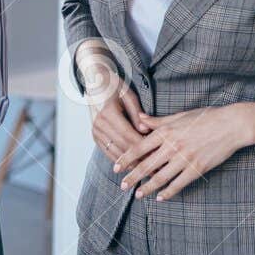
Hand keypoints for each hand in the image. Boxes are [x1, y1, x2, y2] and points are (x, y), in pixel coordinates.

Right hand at [78, 40, 148, 161]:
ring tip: (147, 171)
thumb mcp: (128, 95)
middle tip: (157, 169)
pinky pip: (108, 152)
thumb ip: (137, 114)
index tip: (159, 156)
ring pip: (115, 153)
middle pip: (123, 147)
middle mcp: (99, 124)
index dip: (144, 148)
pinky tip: (133, 166)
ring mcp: (95, 131)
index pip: (129, 136)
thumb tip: (145, 131)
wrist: (94, 82)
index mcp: (108, 113)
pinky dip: (121, 160)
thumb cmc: (115, 86)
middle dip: (140, 159)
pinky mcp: (95, 136)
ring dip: (131, 163)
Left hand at [113, 103, 254, 200]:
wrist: (232, 125)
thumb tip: (140, 119)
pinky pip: (179, 183)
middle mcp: (172, 146)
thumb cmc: (206, 118)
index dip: (126, 159)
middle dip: (132, 177)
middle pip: (146, 165)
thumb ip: (158, 121)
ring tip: (138, 195)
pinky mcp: (198, 168)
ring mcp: (185, 158)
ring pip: (161, 177)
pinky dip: (169, 192)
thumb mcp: (179, 116)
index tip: (116, 168)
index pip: (139, 148)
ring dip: (147, 188)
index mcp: (166, 132)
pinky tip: (160, 198)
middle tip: (122, 186)